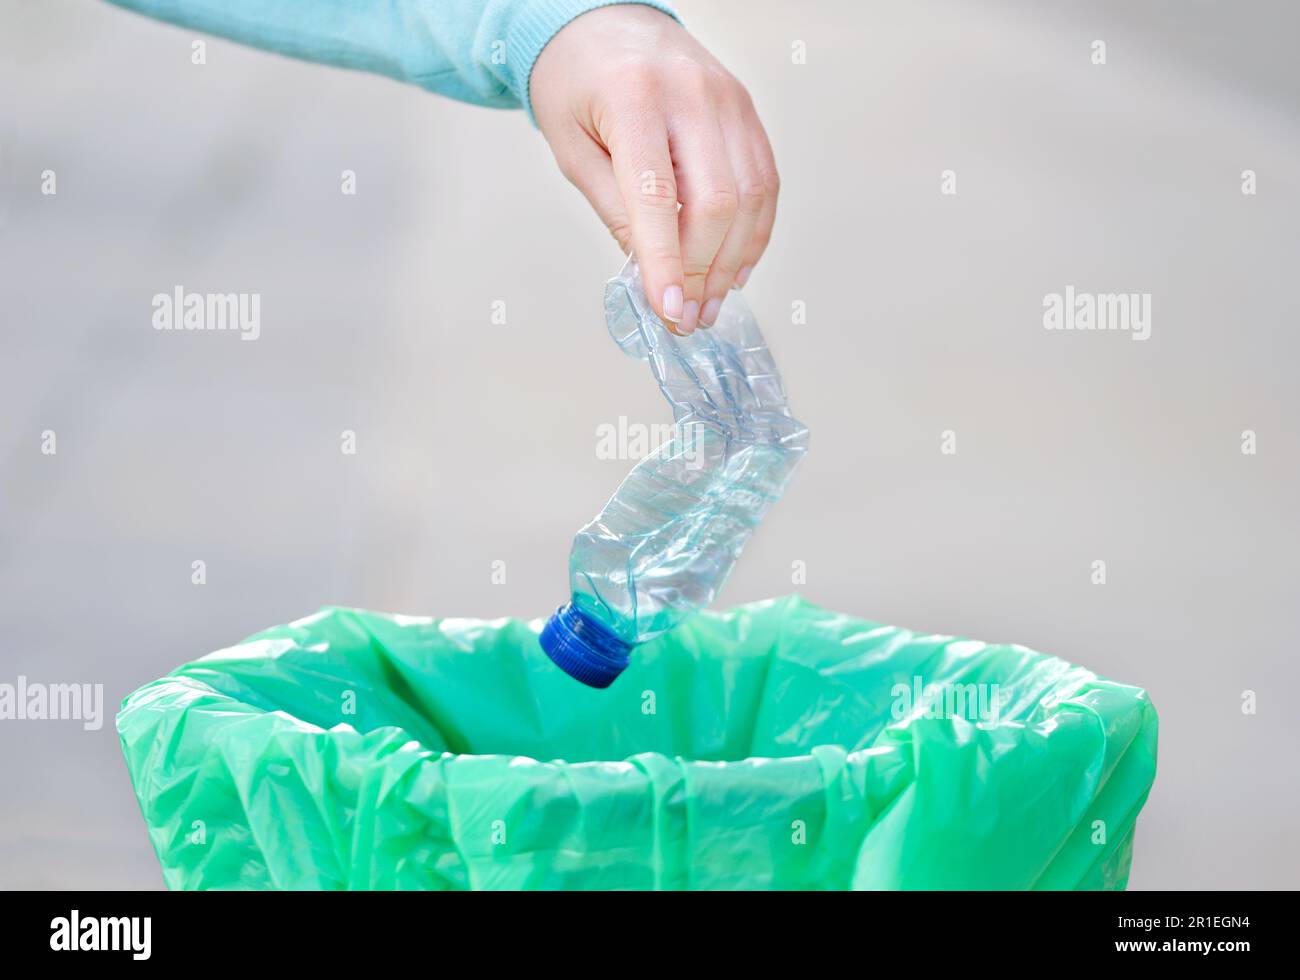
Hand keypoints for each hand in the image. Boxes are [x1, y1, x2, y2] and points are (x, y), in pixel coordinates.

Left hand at [531, 5, 778, 334]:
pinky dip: (754, 232)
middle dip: (702, 271)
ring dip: (732, 261)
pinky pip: (765, 181)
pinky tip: (734, 265)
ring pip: (751, 197)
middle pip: (717, 202)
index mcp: (634, 99)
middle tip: (687, 315)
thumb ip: (614, 209)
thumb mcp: (572, 148)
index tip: (669, 310)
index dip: (667, 263)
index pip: (659, 198)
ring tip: (710, 301)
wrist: (604, 23)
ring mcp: (728, 99)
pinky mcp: (747, 110)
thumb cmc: (577, 82)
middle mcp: (691, 93)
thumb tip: (651, 270)